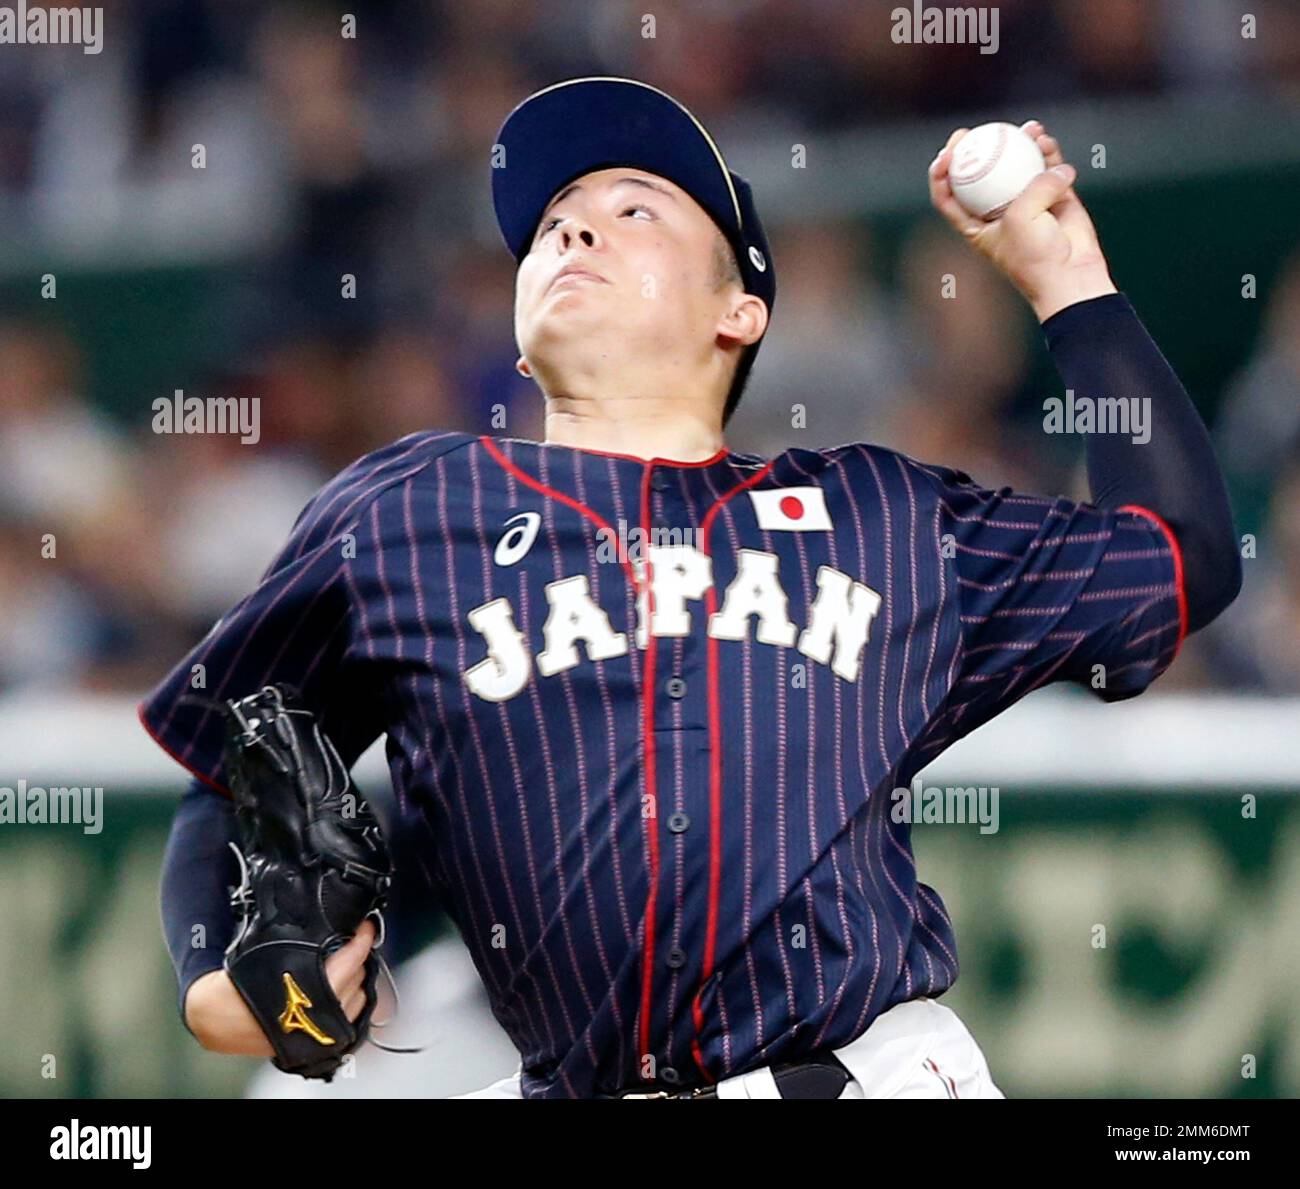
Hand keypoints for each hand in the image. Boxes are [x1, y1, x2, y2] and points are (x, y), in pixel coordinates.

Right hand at [185, 919, 376, 1056]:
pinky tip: (340, 989)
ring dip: (357, 980)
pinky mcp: (317, 1043)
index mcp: (315, 985)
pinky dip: (349, 1002)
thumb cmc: (241, 984)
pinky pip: (347, 1020)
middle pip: (359, 977)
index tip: (366, 927)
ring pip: (357, 1000)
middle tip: (354, 941)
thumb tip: (325, 920)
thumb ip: (303, 936)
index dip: (364, 937)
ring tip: (348, 964)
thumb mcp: (272, 946)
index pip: (354, 957)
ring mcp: (322, 1030)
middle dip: (360, 956)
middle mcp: (323, 1011)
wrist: (219, 1018)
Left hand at [928, 120, 1117, 322]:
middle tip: (978, 130)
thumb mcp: (1021, 218)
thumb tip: (1056, 166)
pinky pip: (1047, 168)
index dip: (941, 173)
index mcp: (974, 226)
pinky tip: (1045, 139)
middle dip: (977, 148)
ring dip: (1020, 144)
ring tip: (1027, 129)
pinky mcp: (1053, 197)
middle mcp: (997, 212)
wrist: (1071, 276)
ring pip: (1017, 166)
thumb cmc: (1035, 256)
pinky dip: (1047, 152)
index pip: (948, 196)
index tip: (947, 152)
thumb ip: (1033, 186)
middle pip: (980, 174)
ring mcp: (1025, 202)